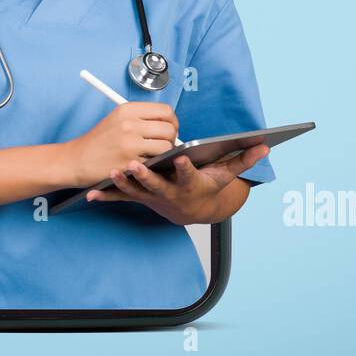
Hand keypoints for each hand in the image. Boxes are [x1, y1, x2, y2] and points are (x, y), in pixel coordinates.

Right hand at [62, 102, 179, 188]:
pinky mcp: (129, 162)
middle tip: (162, 146)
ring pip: (166, 146)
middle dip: (171, 139)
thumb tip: (168, 123)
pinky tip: (145, 165)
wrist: (76, 160)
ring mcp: (129, 143)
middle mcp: (129, 123)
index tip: (168, 130)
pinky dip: (155, 165)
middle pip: (169, 128)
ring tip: (153, 156)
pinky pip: (156, 162)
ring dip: (165, 154)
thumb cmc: (98, 142)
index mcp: (128, 110)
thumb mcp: (117, 119)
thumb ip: (141, 118)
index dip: (172, 122)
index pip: (165, 110)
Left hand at [86, 143, 270, 224]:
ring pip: (135, 191)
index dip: (184, 166)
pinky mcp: (138, 197)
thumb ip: (242, 160)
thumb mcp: (225, 174)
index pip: (187, 173)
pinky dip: (106, 195)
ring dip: (123, 183)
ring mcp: (151, 196)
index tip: (180, 156)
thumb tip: (264, 146)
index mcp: (188, 182)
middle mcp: (168, 191)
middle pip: (156, 184)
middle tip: (134, 164)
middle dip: (146, 175)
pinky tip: (91, 194)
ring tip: (112, 172)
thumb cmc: (207, 185)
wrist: (190, 209)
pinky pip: (120, 197)